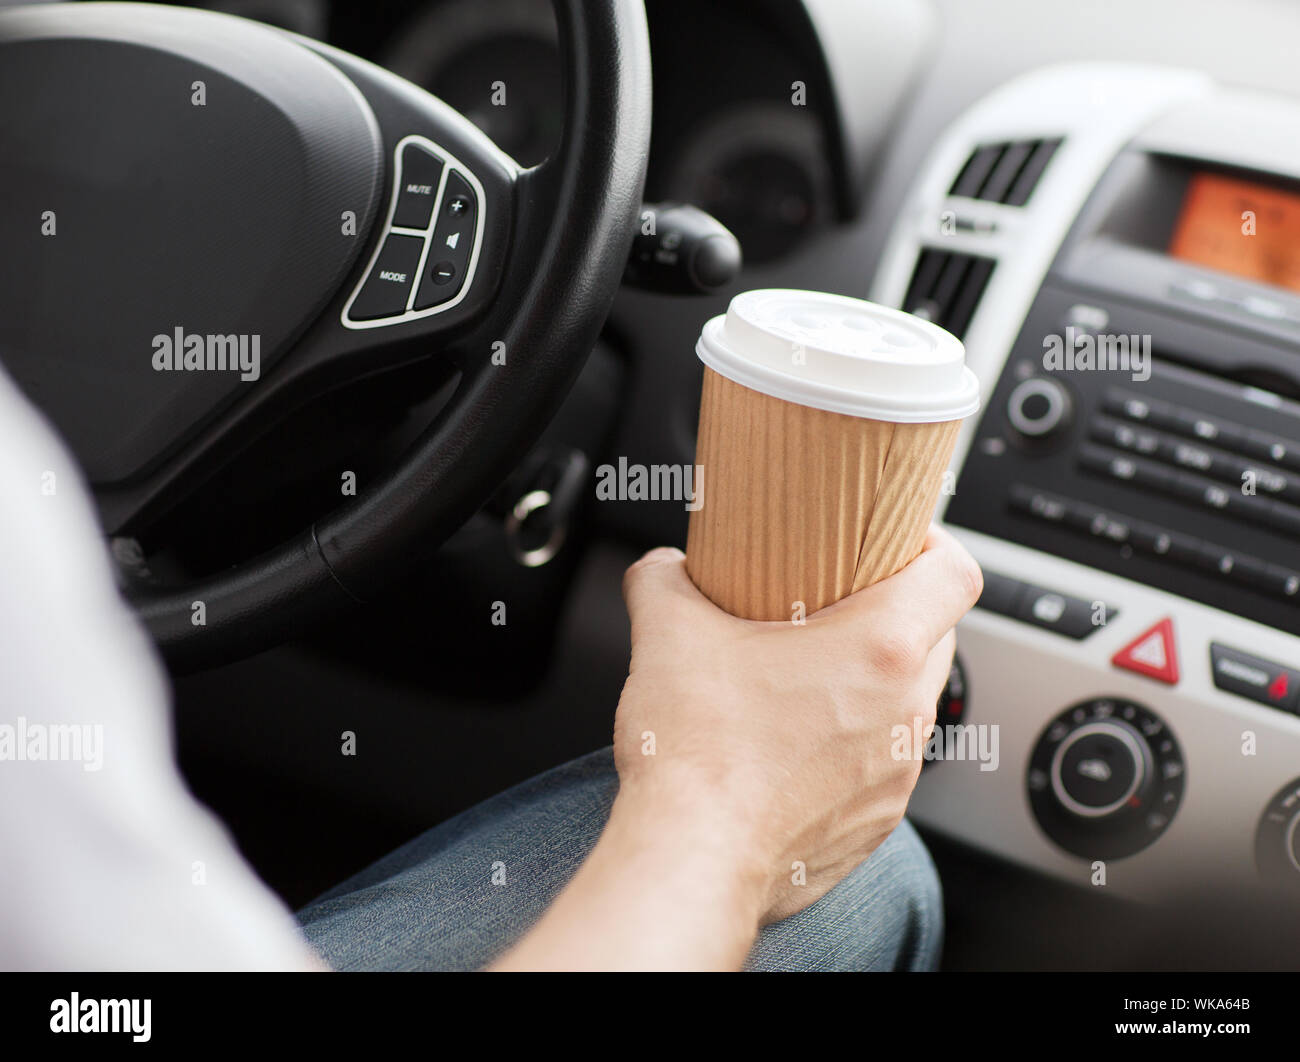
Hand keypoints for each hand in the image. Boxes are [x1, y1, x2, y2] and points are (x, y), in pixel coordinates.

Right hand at [613, 525, 981, 923]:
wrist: (692, 860)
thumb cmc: (698, 753)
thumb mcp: (667, 632)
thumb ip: (663, 580)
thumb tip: (661, 570)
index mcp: (879, 651)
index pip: (956, 574)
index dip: (931, 546)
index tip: (894, 544)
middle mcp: (904, 713)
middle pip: (935, 637)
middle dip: (892, 613)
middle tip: (833, 604)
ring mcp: (896, 775)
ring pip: (907, 705)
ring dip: (869, 684)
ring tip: (805, 678)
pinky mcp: (874, 822)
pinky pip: (881, 764)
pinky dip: (851, 745)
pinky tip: (791, 744)